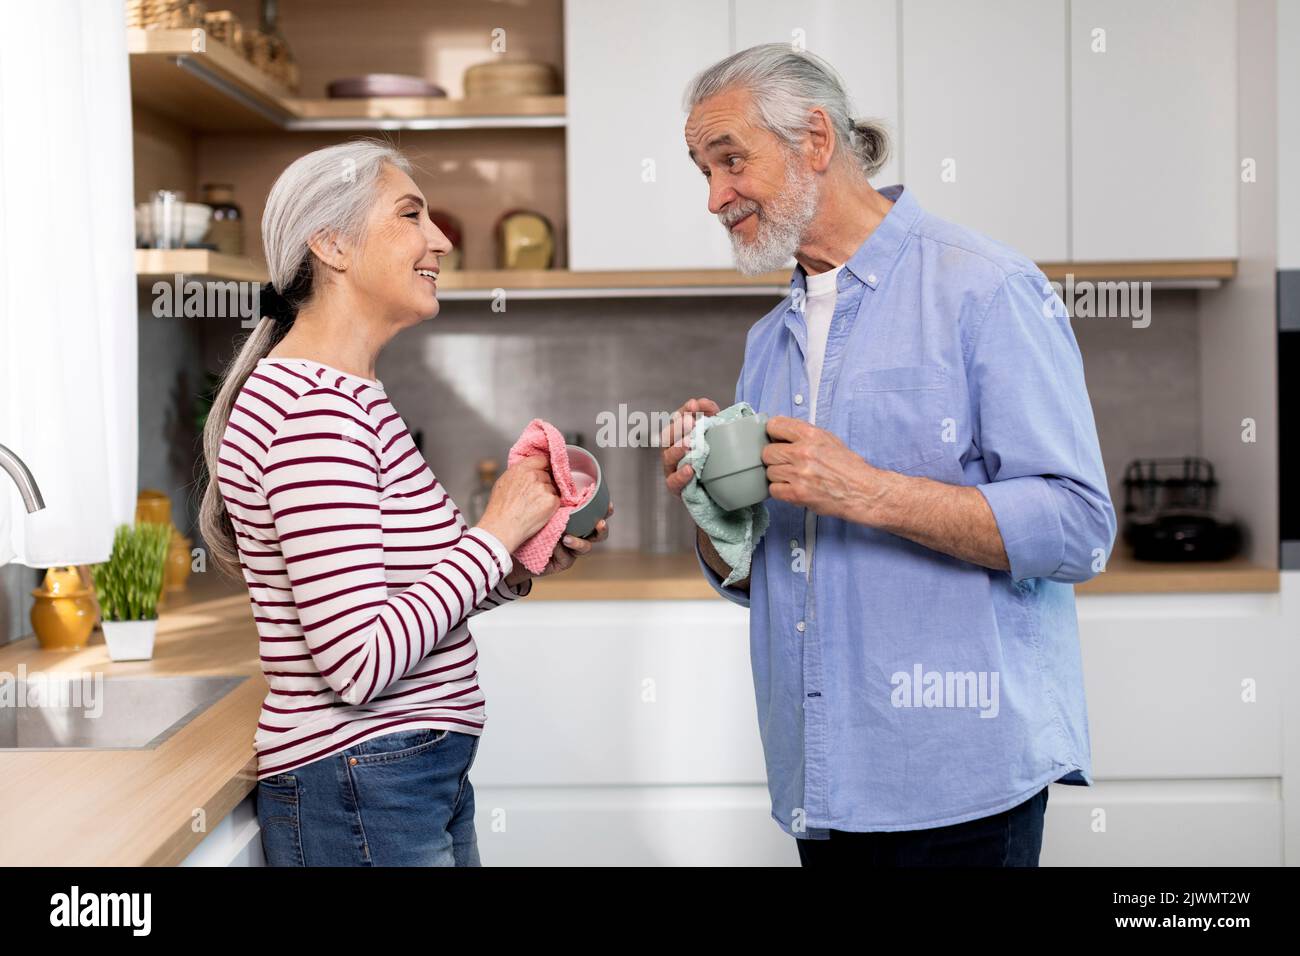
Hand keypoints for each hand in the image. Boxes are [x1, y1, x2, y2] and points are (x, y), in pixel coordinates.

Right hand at [478, 456, 559, 552]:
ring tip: (534, 507)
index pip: (541, 460)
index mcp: (521, 469)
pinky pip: (557, 500)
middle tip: (534, 497)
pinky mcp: (552, 501)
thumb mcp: (503, 483)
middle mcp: (533, 475)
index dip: (543, 467)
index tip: (543, 472)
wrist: (502, 527)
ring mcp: (543, 487)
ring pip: (552, 488)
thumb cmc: (499, 510)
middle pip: (547, 475)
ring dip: (548, 495)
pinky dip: (552, 506)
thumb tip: (527, 471)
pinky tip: (539, 512)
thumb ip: (518, 474)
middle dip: (544, 484)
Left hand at [504, 504, 612, 584]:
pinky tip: (553, 545)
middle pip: (599, 534)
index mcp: (578, 520)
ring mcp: (573, 550)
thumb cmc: (531, 522)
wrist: (518, 544)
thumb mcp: (544, 506)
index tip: (608, 505)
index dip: (606, 510)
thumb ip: (554, 494)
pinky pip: (567, 557)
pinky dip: (560, 550)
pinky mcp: (564, 562)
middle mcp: (579, 534)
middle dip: (602, 529)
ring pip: (585, 547)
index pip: (596, 514)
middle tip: (599, 523)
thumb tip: (556, 470)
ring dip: (579, 542)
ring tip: (567, 538)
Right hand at [660, 397, 719, 497]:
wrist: (722, 483)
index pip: (678, 419)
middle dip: (678, 428)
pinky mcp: (676, 487)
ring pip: (668, 457)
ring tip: (688, 444)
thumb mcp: (715, 430)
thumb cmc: (714, 455)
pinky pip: (673, 482)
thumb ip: (710, 413)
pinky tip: (689, 469)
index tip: (694, 405)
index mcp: (680, 434)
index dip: (684, 411)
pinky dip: (680, 475)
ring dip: (677, 449)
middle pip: (668, 436)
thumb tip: (703, 403)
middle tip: (690, 422)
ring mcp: (673, 468)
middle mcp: (673, 449)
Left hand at [762, 416, 885, 520]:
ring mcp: (799, 474)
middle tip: (786, 463)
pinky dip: (781, 491)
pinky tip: (793, 489)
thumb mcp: (829, 440)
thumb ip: (804, 436)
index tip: (776, 440)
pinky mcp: (797, 494)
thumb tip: (781, 435)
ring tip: (794, 478)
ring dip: (779, 476)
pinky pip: (773, 490)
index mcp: (811, 435)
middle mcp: (803, 452)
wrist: (862, 492)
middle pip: (767, 452)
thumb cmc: (849, 468)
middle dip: (775, 458)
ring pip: (769, 472)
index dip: (773, 434)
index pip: (775, 425)